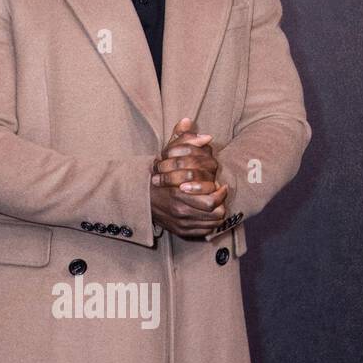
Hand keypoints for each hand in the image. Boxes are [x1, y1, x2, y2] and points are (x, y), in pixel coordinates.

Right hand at [150, 117, 229, 237]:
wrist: (142, 197)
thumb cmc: (160, 174)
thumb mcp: (169, 153)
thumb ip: (183, 139)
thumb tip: (200, 130)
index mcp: (180, 194)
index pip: (212, 201)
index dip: (220, 193)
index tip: (220, 185)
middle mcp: (180, 211)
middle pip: (214, 213)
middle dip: (221, 203)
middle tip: (220, 193)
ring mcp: (181, 223)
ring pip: (211, 223)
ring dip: (216, 213)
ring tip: (215, 202)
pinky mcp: (181, 232)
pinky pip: (204, 231)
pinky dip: (209, 223)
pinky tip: (206, 213)